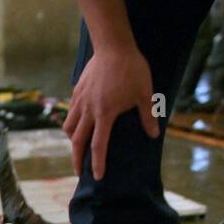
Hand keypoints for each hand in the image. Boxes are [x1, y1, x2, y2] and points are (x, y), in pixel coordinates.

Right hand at [63, 43, 158, 179]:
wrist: (113, 46)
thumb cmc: (132, 69)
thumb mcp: (145, 94)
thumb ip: (147, 116)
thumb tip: (153, 135)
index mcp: (105, 114)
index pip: (98, 146)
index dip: (97, 163)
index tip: (96, 177)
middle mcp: (89, 110)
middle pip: (77, 141)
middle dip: (77, 159)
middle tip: (78, 171)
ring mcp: (80, 100)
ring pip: (69, 126)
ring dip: (72, 140)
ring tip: (77, 146)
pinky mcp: (77, 91)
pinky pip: (70, 112)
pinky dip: (72, 122)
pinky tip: (77, 124)